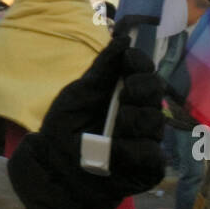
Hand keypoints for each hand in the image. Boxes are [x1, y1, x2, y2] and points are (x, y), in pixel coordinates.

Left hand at [9, 36, 166, 208]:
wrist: (53, 169)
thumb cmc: (64, 129)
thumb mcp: (78, 94)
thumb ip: (102, 69)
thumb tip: (123, 39)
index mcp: (123, 92)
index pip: (144, 70)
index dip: (140, 62)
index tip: (129, 61)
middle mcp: (139, 112)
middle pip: (156, 91)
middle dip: (141, 89)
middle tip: (123, 96)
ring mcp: (146, 139)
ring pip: (155, 121)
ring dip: (133, 121)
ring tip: (112, 128)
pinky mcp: (148, 166)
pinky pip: (152, 152)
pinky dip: (132, 150)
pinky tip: (114, 152)